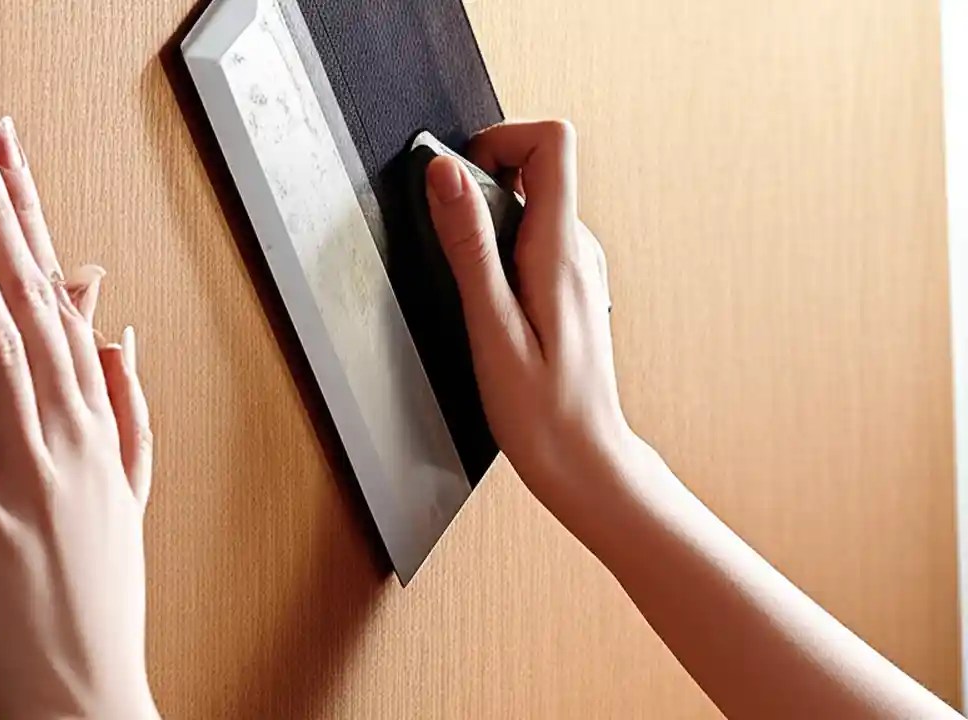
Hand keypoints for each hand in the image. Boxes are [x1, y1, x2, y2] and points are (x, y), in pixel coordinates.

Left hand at [0, 118, 157, 718]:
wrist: (83, 691)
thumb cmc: (104, 598)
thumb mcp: (130, 492)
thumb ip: (128, 407)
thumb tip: (117, 335)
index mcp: (101, 425)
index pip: (65, 302)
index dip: (36, 229)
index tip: (13, 172)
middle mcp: (68, 432)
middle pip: (32, 301)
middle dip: (1, 214)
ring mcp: (25, 464)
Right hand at [425, 120, 631, 511]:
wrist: (585, 462)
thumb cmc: (540, 412)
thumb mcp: (491, 328)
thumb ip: (469, 246)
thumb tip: (447, 175)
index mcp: (560, 252)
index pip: (551, 142)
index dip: (500, 140)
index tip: (459, 179)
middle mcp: (578, 251)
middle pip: (536, 166)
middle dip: (482, 182)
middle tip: (453, 242)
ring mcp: (577, 268)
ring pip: (532, 204)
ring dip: (489, 221)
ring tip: (470, 285)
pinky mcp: (569, 288)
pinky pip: (534, 238)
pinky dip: (501, 249)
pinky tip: (489, 303)